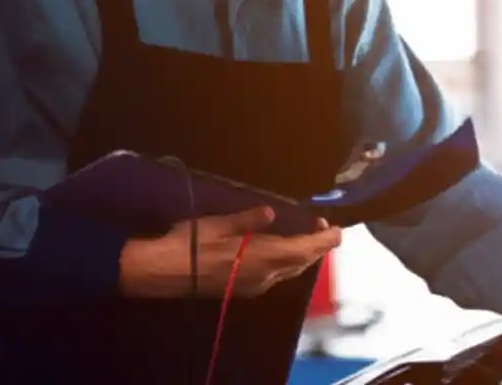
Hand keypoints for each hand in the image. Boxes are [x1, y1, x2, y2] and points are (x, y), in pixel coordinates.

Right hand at [119, 207, 341, 298]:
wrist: (163, 272)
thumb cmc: (190, 244)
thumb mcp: (220, 224)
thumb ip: (249, 220)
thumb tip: (271, 213)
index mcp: (262, 257)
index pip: (305, 250)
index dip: (325, 241)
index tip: (338, 230)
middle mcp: (264, 275)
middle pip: (301, 262)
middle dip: (316, 245)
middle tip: (320, 225)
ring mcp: (254, 285)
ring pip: (290, 271)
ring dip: (302, 254)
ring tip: (306, 235)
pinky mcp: (243, 289)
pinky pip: (276, 276)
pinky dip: (287, 262)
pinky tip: (281, 251)